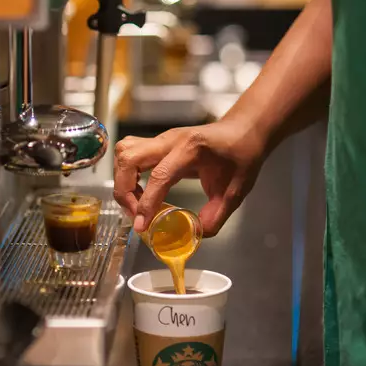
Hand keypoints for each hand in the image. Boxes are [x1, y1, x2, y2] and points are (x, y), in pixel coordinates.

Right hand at [113, 115, 267, 236]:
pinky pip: (130, 154)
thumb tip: (196, 234)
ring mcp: (161, 139)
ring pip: (124, 152)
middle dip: (124, 191)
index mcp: (191, 148)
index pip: (159, 175)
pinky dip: (127, 174)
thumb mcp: (237, 189)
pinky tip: (141, 191)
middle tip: (136, 215)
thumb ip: (217, 214)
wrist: (243, 130)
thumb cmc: (242, 154)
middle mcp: (170, 139)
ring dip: (123, 180)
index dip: (147, 203)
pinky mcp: (157, 143)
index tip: (141, 226)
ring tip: (136, 203)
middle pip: (129, 158)